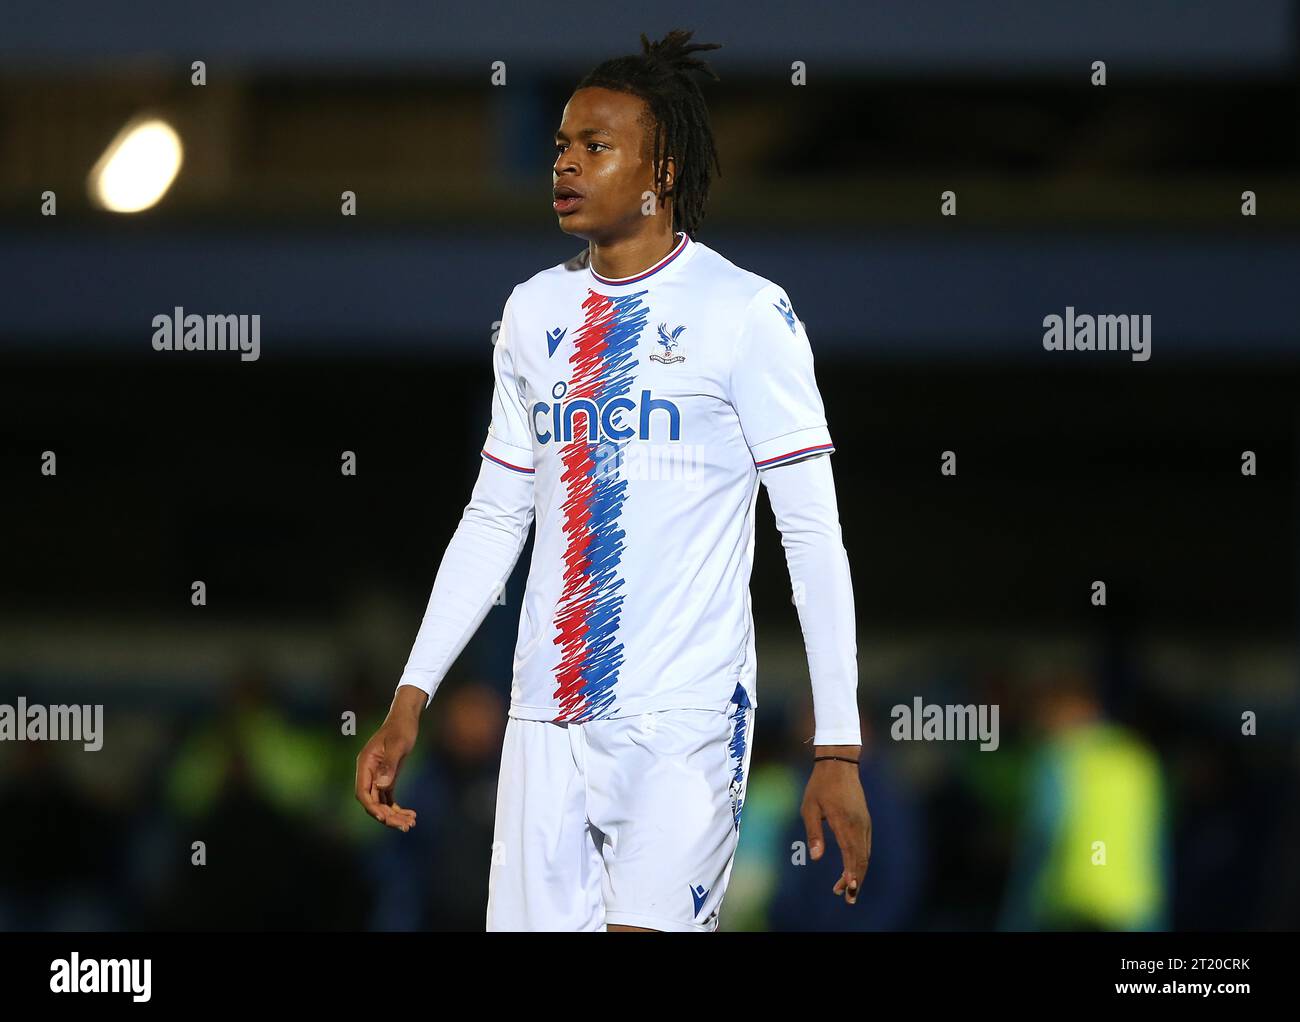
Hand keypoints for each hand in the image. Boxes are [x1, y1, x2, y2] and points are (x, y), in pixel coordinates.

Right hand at [354, 688, 423, 831]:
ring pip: (381, 802)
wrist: (406, 718)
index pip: (362, 792)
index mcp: (365, 764)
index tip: (384, 818)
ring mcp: (377, 776)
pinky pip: (388, 798)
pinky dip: (397, 808)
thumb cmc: (401, 728)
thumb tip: (381, 787)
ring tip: (411, 824)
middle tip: (406, 826)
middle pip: (372, 801)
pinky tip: (410, 815)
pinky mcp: (387, 777)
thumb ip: (389, 765)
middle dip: (387, 816)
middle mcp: (368, 772)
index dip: (371, 807)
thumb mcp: (398, 744)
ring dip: (393, 815)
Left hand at [800, 747, 871, 903]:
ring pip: (865, 854)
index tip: (848, 890)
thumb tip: (817, 857)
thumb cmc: (820, 785)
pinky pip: (866, 846)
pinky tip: (852, 869)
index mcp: (844, 822)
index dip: (851, 874)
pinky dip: (860, 861)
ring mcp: (864, 823)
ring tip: (848, 889)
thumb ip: (814, 833)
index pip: (851, 854)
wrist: (839, 764)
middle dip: (856, 880)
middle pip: (861, 859)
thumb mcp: (810, 808)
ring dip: (858, 872)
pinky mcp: (865, 821)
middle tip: (848, 899)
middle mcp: (859, 825)